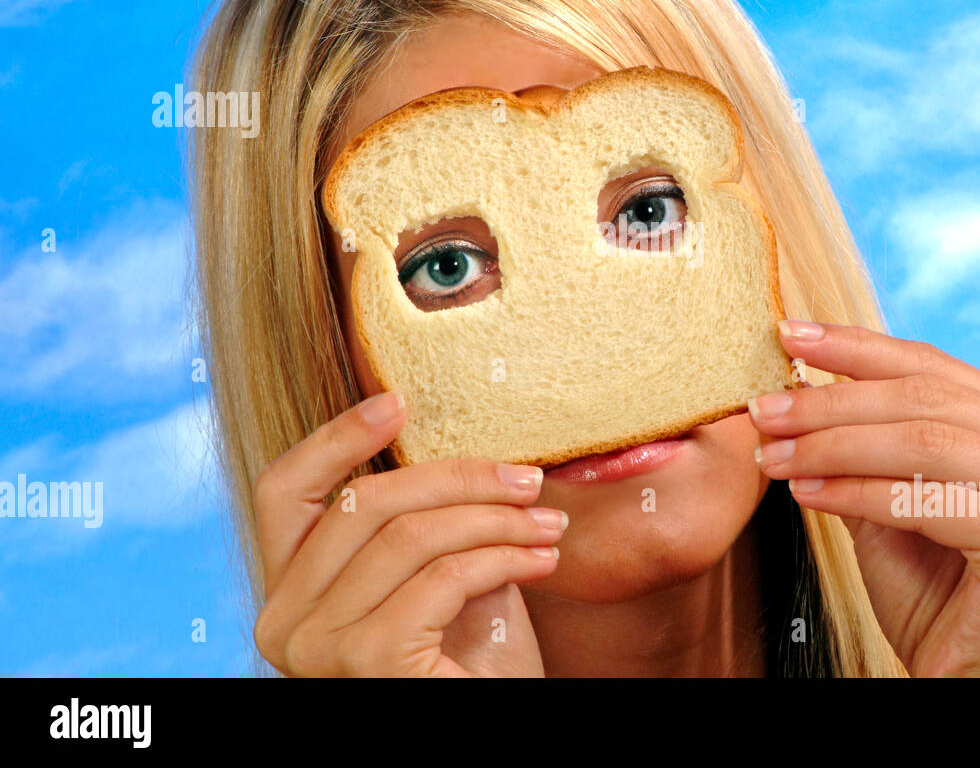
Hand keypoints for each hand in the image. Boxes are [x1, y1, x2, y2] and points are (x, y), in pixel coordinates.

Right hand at [251, 391, 566, 675]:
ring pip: (407, 535)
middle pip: (360, 504)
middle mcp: (282, 622)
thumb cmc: (469, 668)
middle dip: (457, 478)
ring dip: (494, 519)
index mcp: (290, 593)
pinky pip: (442, 576)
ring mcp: (316, 647)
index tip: (399, 400)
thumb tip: (460, 450)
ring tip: (548, 523)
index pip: (283, 493)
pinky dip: (503, 557)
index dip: (334, 436)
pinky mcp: (366, 662)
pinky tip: (542, 560)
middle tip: (527, 479)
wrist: (492, 728)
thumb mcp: (442, 579)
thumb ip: (431, 524)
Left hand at [751, 321, 979, 675]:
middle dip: (829, 401)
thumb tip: (798, 384)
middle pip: (922, 399)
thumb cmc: (938, 596)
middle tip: (762, 408)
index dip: (855, 347)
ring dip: (832, 445)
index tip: (788, 334)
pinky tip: (806, 494)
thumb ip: (863, 445)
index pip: (931, 367)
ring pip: (922, 442)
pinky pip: (926, 499)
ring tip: (773, 453)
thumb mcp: (890, 502)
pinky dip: (857, 493)